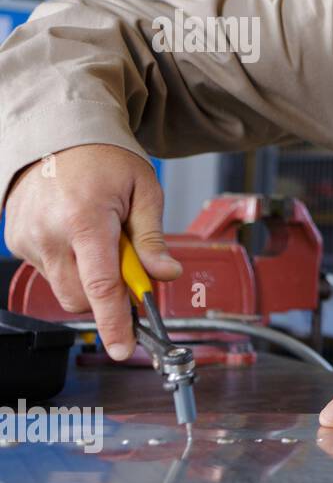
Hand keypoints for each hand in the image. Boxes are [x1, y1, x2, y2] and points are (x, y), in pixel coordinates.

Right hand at [2, 144, 181, 359]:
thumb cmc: (105, 158)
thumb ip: (152, 238)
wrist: (57, 133)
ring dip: (88, 279)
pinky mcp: (17, 242)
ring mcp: (28, 239)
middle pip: (80, 298)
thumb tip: (165, 275)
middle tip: (128, 267)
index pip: (101, 286)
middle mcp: (49, 233)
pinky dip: (70, 265)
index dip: (114, 323)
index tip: (124, 349)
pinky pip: (49, 272)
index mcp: (85, 220)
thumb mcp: (144, 191)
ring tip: (101, 241)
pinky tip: (77, 236)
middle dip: (107, 297)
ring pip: (64, 289)